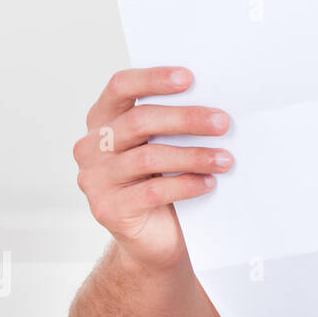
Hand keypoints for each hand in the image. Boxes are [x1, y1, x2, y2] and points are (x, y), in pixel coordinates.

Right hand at [73, 67, 231, 269]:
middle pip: (139, 120)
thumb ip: (174, 123)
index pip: (120, 86)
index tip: (189, 78)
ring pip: (148, 157)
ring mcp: (94, 178)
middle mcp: (92, 145)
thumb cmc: (164, 180)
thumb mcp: (166, 145)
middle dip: (186, 119)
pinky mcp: (107, 209)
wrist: (155, 238)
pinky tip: (209, 183)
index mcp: (103, 119)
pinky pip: (152, 191)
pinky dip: (186, 184)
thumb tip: (215, 105)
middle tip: (223, 122)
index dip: (153, 78)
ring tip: (225, 159)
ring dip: (194, 155)